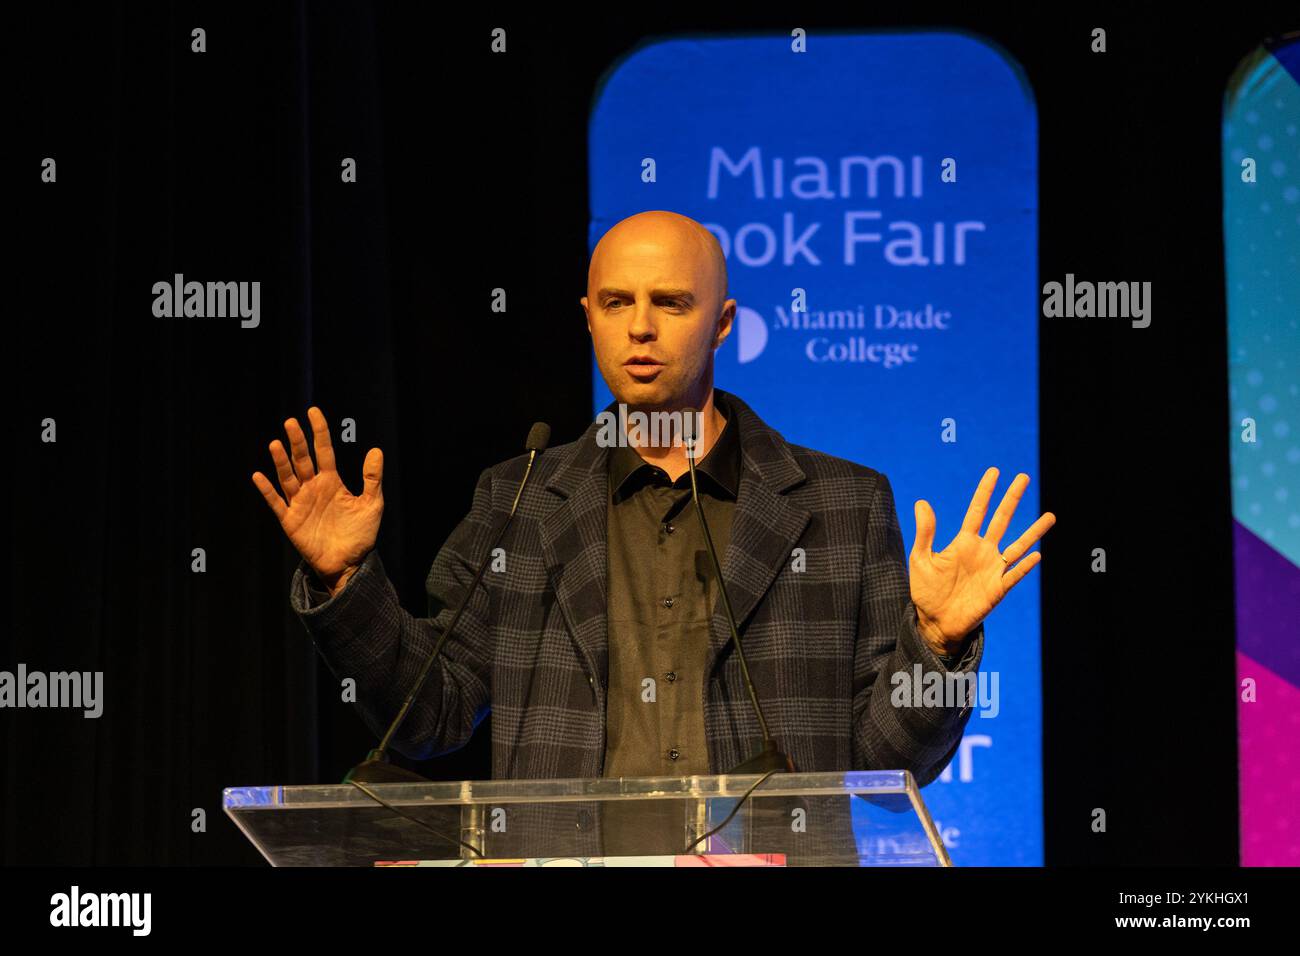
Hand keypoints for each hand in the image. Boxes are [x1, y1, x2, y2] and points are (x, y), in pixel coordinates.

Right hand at [251, 407, 383, 589]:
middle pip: (302, 459)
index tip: (313, 411)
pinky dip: (267, 490)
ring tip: (276, 444)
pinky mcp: (291, 520)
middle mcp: (313, 488)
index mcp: (332, 482)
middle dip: (297, 442)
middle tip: (291, 422)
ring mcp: (300, 503)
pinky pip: (276, 503)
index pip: (324, 451)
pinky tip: (259, 476)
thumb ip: (372, 478)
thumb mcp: (372, 504)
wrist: (350, 564)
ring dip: (281, 461)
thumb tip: (376, 450)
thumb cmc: (361, 534)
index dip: (319, 431)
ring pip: (288, 477)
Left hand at [909, 468, 1054, 654]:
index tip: (994, 472)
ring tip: (1050, 515)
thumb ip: (925, 532)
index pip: (977, 511)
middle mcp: (982, 551)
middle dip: (1012, 499)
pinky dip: (1025, 566)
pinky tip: (1037, 554)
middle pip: (1001, 520)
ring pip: (1018, 545)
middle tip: (1023, 477)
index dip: (986, 492)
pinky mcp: (998, 589)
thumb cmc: (927, 590)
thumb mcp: (921, 559)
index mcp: (964, 542)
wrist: (935, 621)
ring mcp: (993, 569)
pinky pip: (1014, 575)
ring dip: (1033, 531)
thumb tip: (922, 502)